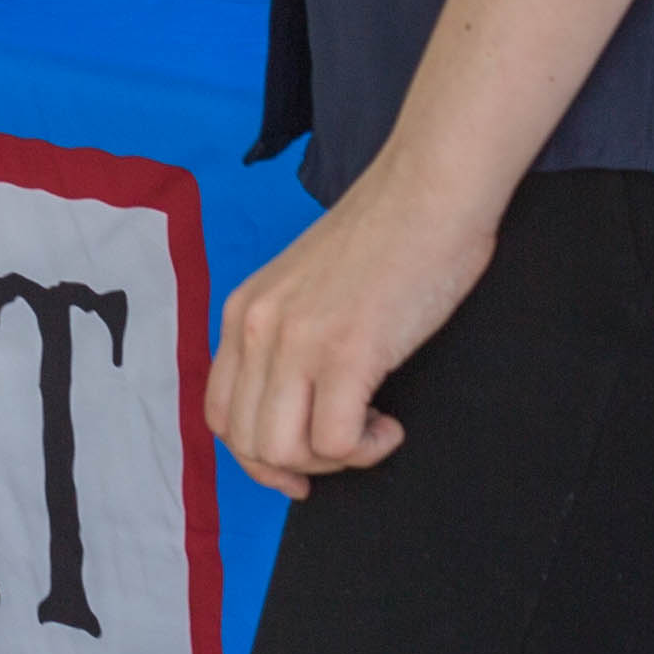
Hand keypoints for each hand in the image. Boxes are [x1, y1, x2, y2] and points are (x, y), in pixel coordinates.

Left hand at [202, 155, 497, 496]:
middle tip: (348, 447)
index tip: (300, 463)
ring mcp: (298, 341)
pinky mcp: (347, 352)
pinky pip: (337, 443)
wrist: (432, 189)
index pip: (221, 414)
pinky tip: (391, 424)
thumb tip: (299, 403)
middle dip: (299, 465)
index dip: (258, 455)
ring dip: (332, 460)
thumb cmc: (389, 234)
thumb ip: (289, 333)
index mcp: (244, 311)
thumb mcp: (308, 284)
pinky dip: (367, 449)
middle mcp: (258, 327)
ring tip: (371, 429)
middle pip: (247, 443)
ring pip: (282, 451)